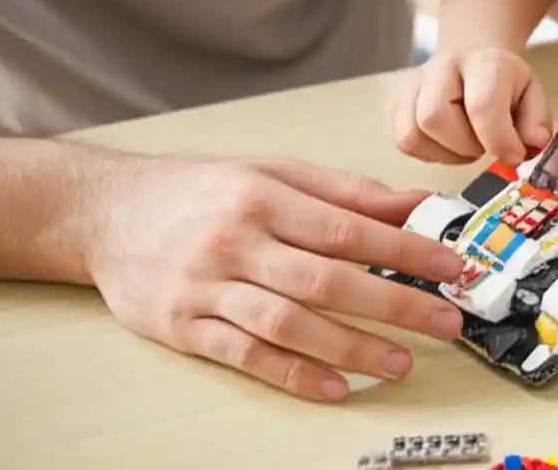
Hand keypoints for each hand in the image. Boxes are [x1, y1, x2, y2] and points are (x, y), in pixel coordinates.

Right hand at [85, 156, 463, 401]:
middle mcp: (236, 242)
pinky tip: (335, 385)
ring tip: (400, 362)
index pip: (348, 228)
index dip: (405, 249)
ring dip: (350, 347)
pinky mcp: (185, 326)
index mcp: (263, 197)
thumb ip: (343, 191)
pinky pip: (246, 356)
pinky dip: (293, 374)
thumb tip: (413, 202)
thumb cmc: (199, 191)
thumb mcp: (272, 173)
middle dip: (394, 303)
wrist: (108, 212)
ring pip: (289, 324)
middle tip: (444, 321)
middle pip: (326, 280)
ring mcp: (208, 288)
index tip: (450, 266)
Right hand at [390, 47, 551, 165]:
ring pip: (412, 134)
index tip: (514, 155)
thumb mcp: (532, 94)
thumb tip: (532, 143)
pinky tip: (448, 144)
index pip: (482, 105)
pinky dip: (428, 154)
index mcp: (484, 62)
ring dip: (445, 154)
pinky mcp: (395, 102)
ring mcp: (412, 83)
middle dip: (465, 147)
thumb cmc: (505, 83)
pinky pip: (401, 141)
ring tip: (466, 145)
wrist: (472, 57)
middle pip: (434, 118)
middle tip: (484, 146)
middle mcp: (442, 67)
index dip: (499, 140)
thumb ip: (536, 120)